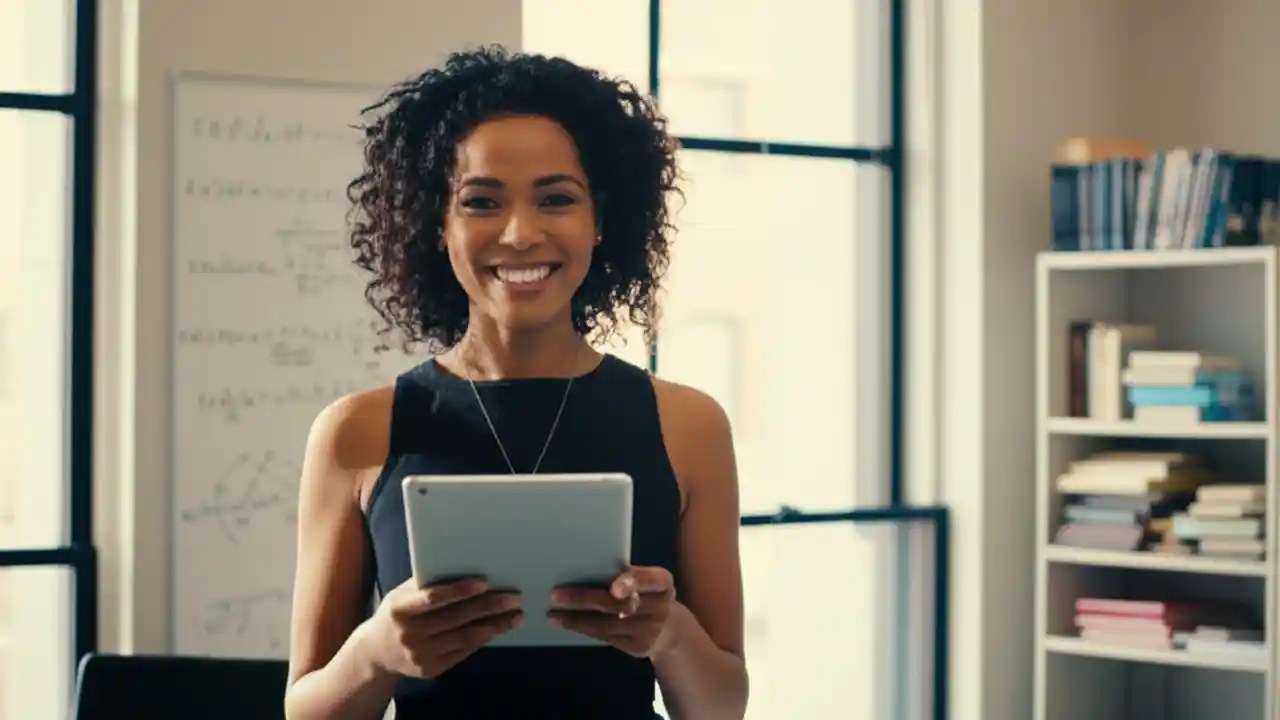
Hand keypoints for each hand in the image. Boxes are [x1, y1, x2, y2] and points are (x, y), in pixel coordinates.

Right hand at [362, 576, 521, 679]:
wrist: (376, 652)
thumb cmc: (397, 613)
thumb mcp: (402, 595)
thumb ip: (427, 584)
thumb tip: (465, 566)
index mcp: (399, 609)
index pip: (433, 598)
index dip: (460, 590)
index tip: (485, 582)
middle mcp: (409, 634)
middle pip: (455, 618)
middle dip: (488, 607)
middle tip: (514, 598)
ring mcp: (419, 655)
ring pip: (464, 638)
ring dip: (493, 626)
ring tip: (515, 615)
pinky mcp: (430, 669)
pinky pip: (462, 652)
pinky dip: (481, 639)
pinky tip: (497, 628)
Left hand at [548, 566, 676, 657]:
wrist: (670, 630)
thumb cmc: (647, 593)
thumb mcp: (646, 580)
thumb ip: (625, 574)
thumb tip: (583, 565)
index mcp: (662, 583)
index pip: (649, 580)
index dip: (633, 582)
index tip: (614, 586)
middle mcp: (660, 607)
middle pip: (619, 604)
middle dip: (586, 599)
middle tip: (557, 595)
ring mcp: (651, 631)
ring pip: (608, 624)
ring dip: (576, 619)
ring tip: (554, 613)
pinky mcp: (638, 647)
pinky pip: (606, 637)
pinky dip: (583, 629)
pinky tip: (566, 623)